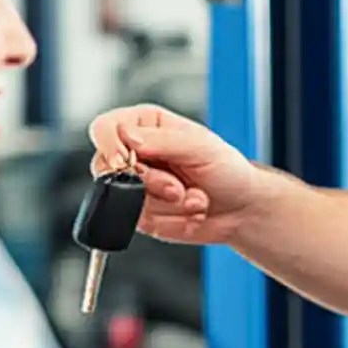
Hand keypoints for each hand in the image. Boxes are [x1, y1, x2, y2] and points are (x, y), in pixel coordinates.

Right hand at [87, 103, 265, 243]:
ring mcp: (135, 186)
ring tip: (193, 196)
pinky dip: (170, 220)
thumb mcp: (200, 146)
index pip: (105, 128)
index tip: (127, 162)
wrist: (241, 208)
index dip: (110, 146)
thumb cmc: (226, 169)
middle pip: (108, 169)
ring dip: (167, 205)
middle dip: (150, 183)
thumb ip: (163, 141)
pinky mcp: (140, 214)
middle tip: (178, 187)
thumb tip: (128, 137)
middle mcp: (135, 154)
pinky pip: (139, 222)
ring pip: (125, 200)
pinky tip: (188, 211)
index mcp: (145, 125)